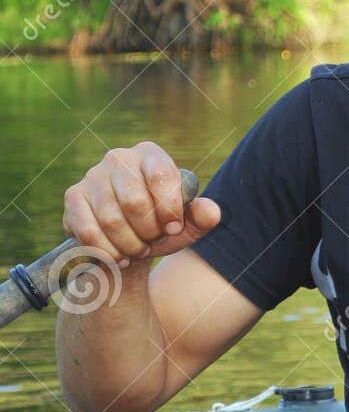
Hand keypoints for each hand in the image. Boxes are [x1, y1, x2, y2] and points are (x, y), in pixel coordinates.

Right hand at [63, 143, 219, 267]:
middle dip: (148, 232)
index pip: (161, 175)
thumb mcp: (187, 225)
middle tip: (152, 241)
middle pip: (134, 202)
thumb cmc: (161, 227)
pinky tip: (118, 256)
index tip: (173, 229)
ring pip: (112, 220)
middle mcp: (119, 158)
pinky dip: (108, 252)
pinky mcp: (74, 197)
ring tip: (137, 249)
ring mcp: (93, 176)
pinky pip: (89, 231)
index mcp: (150, 155)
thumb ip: (202, 216)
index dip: (169, 209)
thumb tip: (212, 211)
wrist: (127, 244)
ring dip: (130, 245)